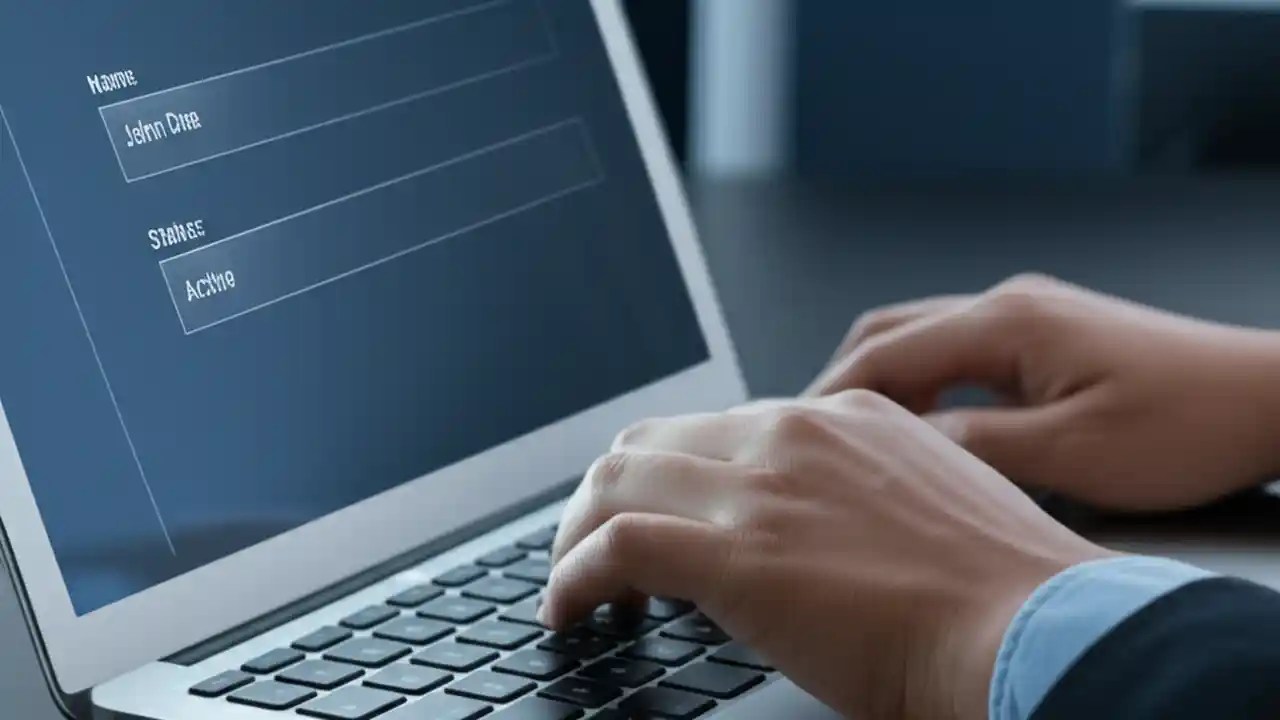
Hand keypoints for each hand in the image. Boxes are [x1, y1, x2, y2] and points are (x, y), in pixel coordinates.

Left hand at [541, 392, 1109, 719]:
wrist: (1034, 630)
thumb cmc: (1001, 592)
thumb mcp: (927, 505)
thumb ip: (859, 497)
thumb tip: (810, 535)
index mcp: (841, 418)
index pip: (716, 428)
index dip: (670, 478)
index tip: (658, 519)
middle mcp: (791, 434)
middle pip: (651, 442)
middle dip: (610, 496)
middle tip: (597, 548)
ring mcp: (759, 489)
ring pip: (617, 480)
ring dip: (578, 532)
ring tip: (574, 584)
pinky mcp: (733, 553)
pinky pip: (613, 548)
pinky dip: (572, 577)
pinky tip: (569, 610)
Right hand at [809, 274, 1279, 511]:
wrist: (1268, 398)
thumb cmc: (1189, 424)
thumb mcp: (1072, 454)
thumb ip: (978, 447)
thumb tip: (905, 450)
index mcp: (1005, 323)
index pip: (883, 354)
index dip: (828, 398)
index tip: (793, 435)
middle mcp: (1008, 306)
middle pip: (888, 333)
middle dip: (842, 383)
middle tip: (812, 438)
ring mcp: (1028, 317)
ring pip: (922, 340)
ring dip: (883, 385)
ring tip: (858, 442)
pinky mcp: (1047, 337)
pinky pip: (960, 355)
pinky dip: (925, 388)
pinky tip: (925, 432)